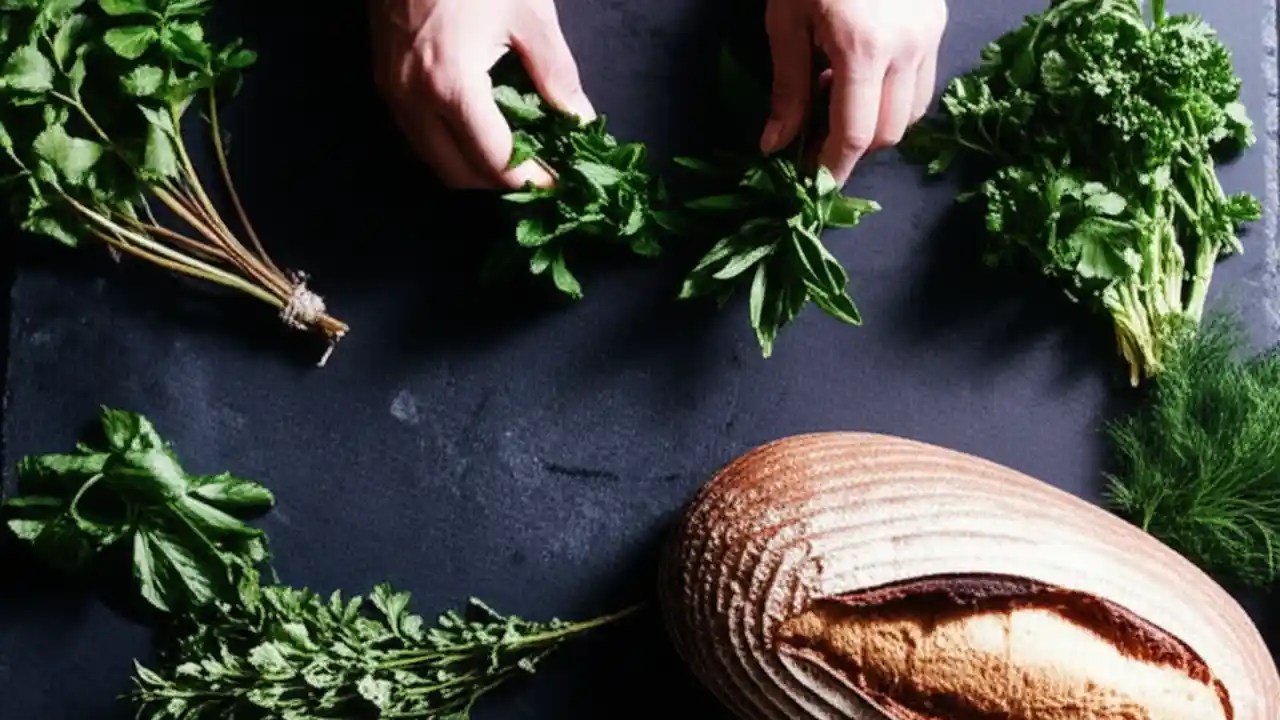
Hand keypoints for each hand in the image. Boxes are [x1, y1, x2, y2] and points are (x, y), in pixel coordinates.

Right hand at [371, 0, 594, 188]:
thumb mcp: (528, 15)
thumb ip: (556, 75)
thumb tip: (580, 120)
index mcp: (451, 84)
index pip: (495, 161)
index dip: (532, 180)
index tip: (560, 183)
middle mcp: (413, 99)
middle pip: (459, 174)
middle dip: (502, 183)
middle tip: (540, 172)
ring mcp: (392, 91)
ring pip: (433, 160)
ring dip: (474, 168)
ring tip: (516, 155)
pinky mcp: (384, 80)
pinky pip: (417, 135)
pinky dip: (450, 145)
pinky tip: (482, 129)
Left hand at [761, 0, 947, 183]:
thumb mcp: (786, 22)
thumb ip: (787, 88)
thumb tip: (776, 145)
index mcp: (863, 48)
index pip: (855, 134)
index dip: (833, 168)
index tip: (815, 186)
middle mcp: (906, 48)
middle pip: (888, 132)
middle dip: (854, 149)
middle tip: (818, 138)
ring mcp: (929, 35)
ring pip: (912, 113)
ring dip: (879, 125)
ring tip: (841, 100)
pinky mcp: (937, 24)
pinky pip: (922, 82)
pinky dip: (896, 97)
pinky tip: (866, 78)